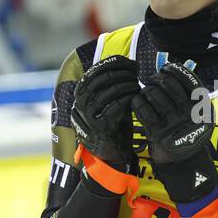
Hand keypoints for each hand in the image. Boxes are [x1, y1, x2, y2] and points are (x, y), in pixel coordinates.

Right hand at [71, 55, 140, 170]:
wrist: (111, 154)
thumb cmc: (113, 124)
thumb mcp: (109, 100)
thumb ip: (113, 84)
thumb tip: (127, 62)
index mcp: (79, 95)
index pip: (94, 72)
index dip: (113, 64)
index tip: (130, 64)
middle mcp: (79, 105)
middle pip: (100, 80)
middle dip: (120, 73)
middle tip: (135, 73)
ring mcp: (87, 118)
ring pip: (106, 93)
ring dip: (125, 85)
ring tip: (137, 84)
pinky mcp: (98, 129)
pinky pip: (113, 109)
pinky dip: (126, 100)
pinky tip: (135, 97)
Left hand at [131, 61, 217, 203]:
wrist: (185, 163)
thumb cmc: (188, 132)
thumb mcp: (198, 114)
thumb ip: (190, 94)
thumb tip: (172, 68)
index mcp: (203, 107)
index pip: (188, 79)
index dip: (174, 70)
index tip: (166, 70)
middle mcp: (190, 115)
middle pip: (168, 85)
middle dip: (157, 79)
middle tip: (152, 81)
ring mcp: (174, 125)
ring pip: (154, 95)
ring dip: (146, 90)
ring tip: (146, 93)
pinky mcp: (158, 134)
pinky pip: (144, 110)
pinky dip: (138, 102)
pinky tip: (137, 102)